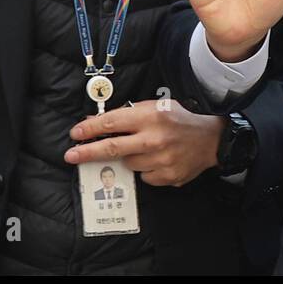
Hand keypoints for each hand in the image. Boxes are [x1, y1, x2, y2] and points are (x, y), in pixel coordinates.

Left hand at [65, 100, 222, 186]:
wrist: (211, 140)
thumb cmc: (181, 120)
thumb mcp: (158, 106)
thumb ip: (131, 113)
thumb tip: (99, 122)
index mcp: (151, 116)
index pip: (112, 122)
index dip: (90, 128)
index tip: (76, 133)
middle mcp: (154, 139)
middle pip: (112, 148)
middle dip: (87, 152)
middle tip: (71, 155)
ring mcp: (160, 160)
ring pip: (128, 164)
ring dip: (130, 158)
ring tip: (146, 149)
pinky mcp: (166, 176)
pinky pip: (144, 176)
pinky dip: (146, 169)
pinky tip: (158, 160)